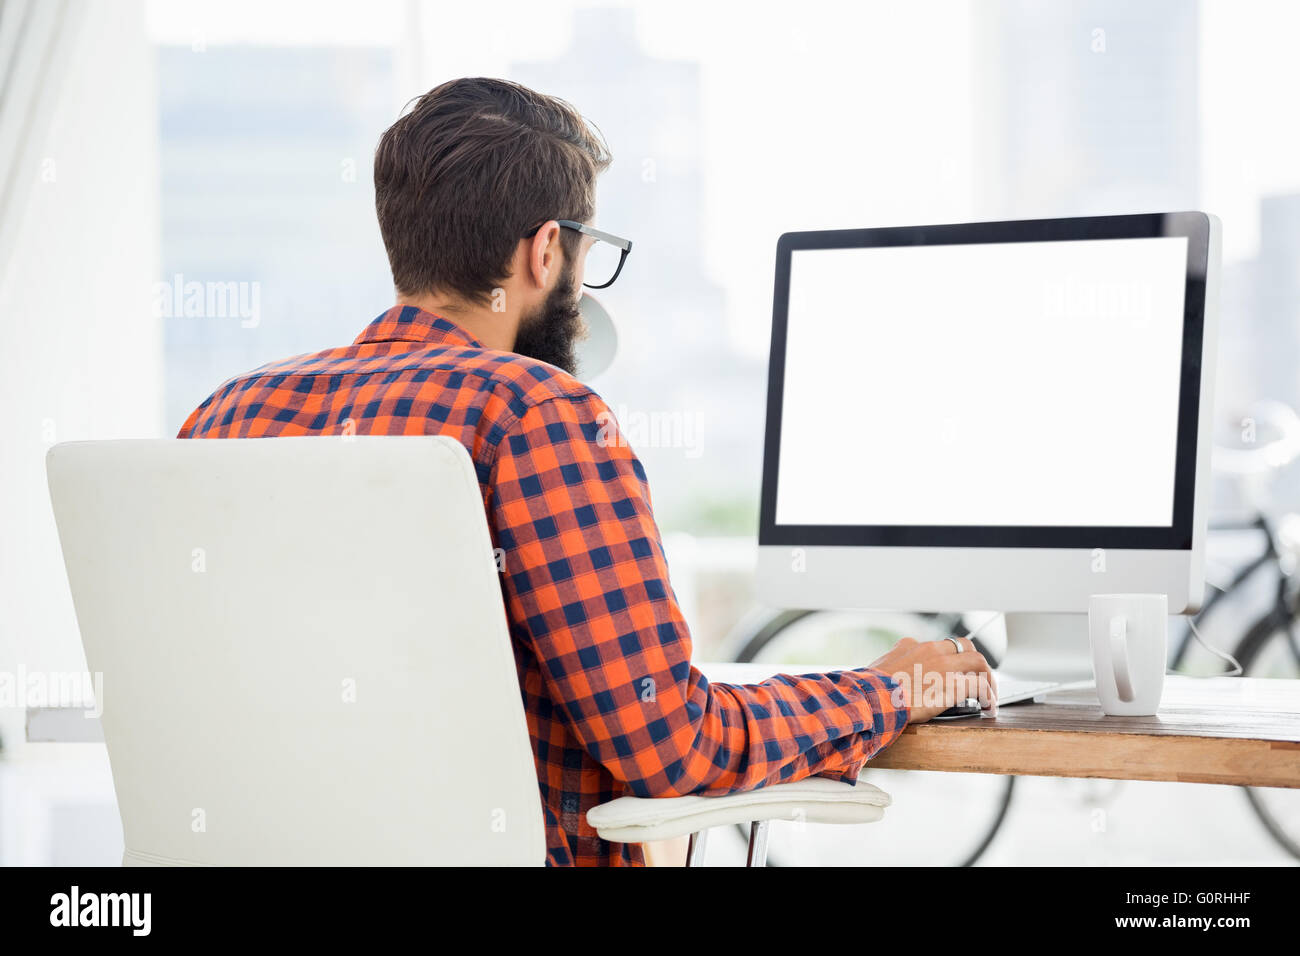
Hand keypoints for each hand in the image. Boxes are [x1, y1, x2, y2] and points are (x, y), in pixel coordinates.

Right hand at [868, 636, 997, 722]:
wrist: (873, 697)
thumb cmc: (869, 690)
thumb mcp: (876, 671)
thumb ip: (888, 670)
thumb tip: (885, 681)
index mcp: (909, 646)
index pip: (935, 646)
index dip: (946, 659)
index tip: (948, 672)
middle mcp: (930, 650)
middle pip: (963, 646)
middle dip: (973, 661)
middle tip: (976, 678)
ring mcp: (944, 665)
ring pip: (977, 661)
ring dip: (986, 677)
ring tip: (989, 694)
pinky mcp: (955, 684)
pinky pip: (981, 686)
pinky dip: (989, 695)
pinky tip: (990, 707)